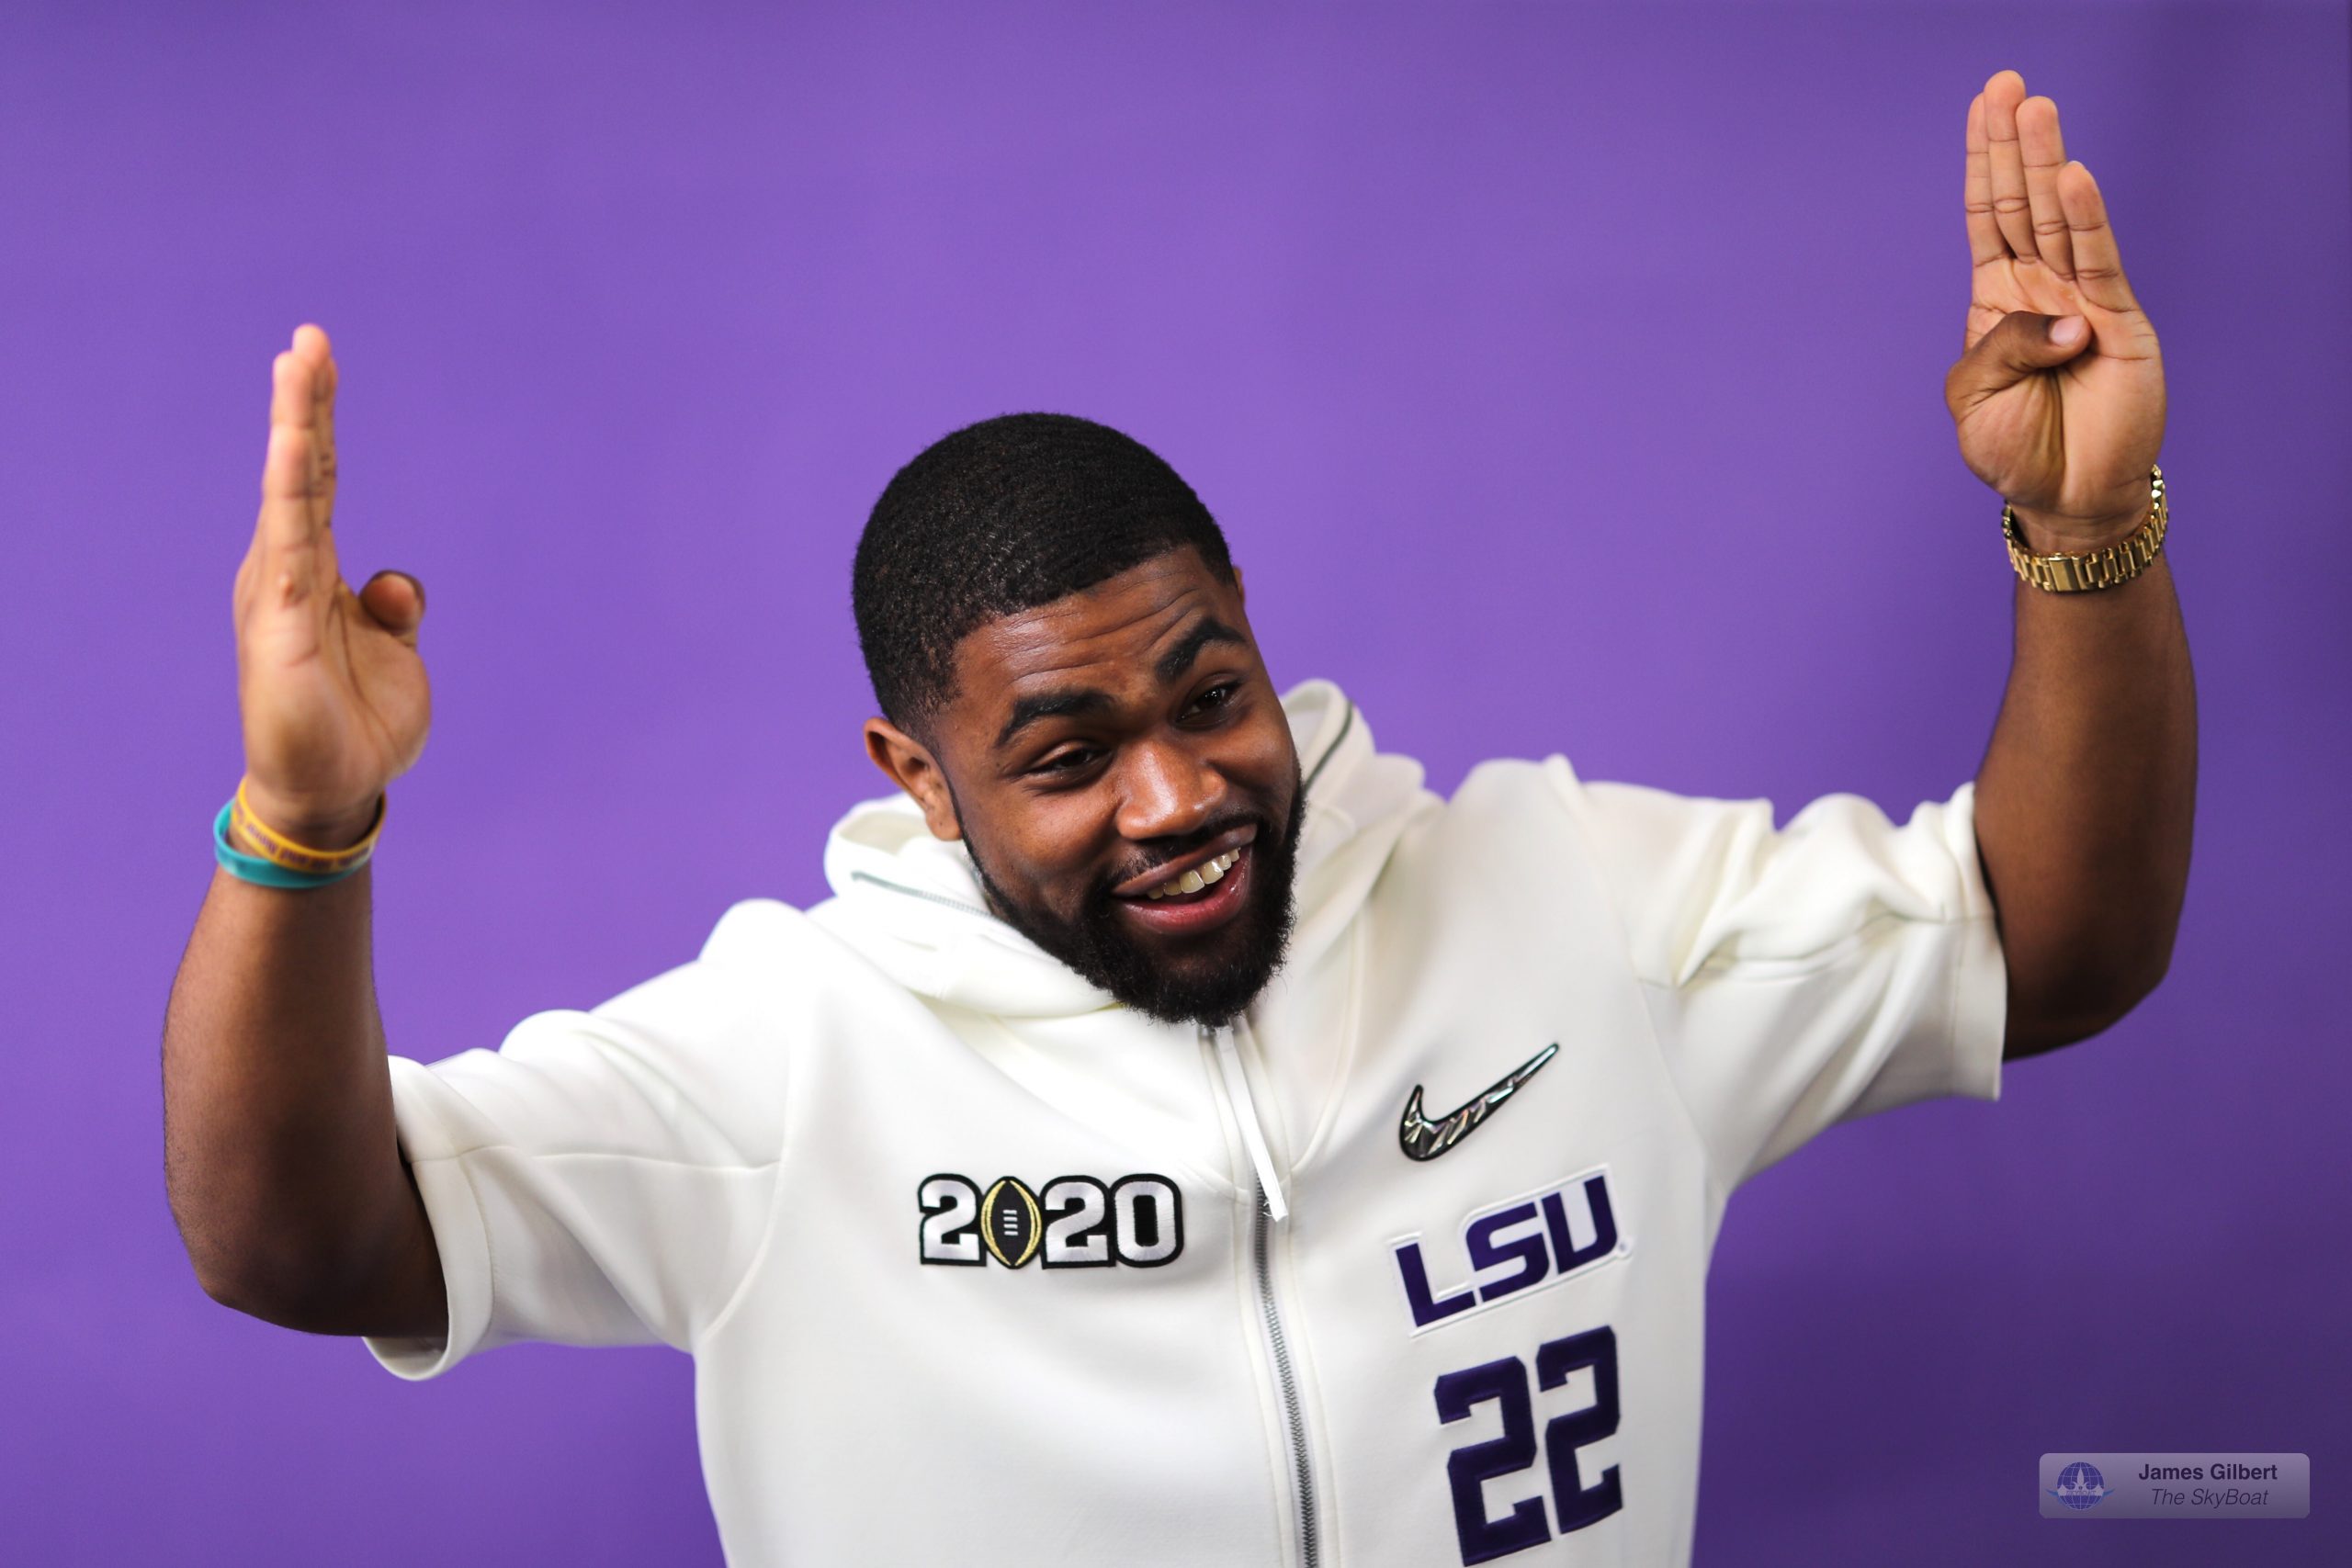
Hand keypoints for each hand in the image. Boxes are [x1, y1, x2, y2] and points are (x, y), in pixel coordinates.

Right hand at [233, 326, 430, 846]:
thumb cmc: (357, 721)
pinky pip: (288, 539)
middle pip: (299, 470)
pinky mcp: (278, 617)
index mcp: (314, 571)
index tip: (320, 359)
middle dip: (304, 403)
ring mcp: (278, 588)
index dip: (318, 422)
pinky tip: (289, 443)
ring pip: (288, 490)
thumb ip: (395, 608)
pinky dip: (287, 488)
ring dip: (293, 424)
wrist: (334, 788)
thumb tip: (395, 581)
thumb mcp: (394, 651)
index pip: (317, 480)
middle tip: (309, 337)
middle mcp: (288, 568)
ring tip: (296, 362)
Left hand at [1944, 70, 2165, 549]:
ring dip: (2046, 165)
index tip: (1983, 105)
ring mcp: (2078, 299)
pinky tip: (2073, 179)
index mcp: (1994, 298)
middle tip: (2008, 86)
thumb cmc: (2013, 449)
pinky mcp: (2116, 322)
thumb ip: (2001, 347)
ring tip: (2037, 110)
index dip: (1984, 161)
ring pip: (2058, 220)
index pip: (1986, 214)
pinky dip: (2085, 221)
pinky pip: (2097, 263)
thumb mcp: (1975, 397)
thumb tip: (2064, 321)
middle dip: (2013, 143)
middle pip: (2021, 201)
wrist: (2064, 496)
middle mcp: (2037, 287)